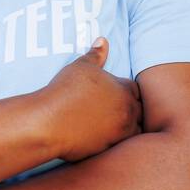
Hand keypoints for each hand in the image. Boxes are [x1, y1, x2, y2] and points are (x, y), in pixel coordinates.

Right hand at [40, 37, 142, 161]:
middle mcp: (126, 112)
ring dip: (128, 128)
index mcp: (123, 90)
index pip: (136, 89)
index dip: (126, 90)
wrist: (48, 122)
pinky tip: (103, 137)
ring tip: (112, 125)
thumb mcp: (81, 67)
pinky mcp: (109, 149)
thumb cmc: (64, 91)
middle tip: (116, 110)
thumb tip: (102, 40)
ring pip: (135, 131)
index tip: (116, 93)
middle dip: (132, 109)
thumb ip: (95, 55)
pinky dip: (115, 142)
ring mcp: (119, 133)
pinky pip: (120, 147)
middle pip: (140, 111)